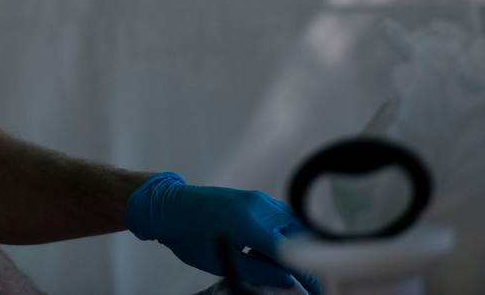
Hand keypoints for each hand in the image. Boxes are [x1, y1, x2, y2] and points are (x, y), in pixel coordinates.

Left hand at [124, 173, 320, 291]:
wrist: (168, 206)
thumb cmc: (188, 235)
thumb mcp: (223, 261)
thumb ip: (259, 271)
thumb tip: (287, 279)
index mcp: (251, 224)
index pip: (291, 252)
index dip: (307, 273)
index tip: (316, 288)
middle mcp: (259, 207)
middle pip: (299, 234)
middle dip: (308, 259)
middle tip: (310, 280)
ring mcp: (257, 199)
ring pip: (293, 223)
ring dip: (299, 245)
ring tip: (295, 267)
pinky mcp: (253, 198)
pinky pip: (280, 215)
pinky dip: (287, 232)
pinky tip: (279, 250)